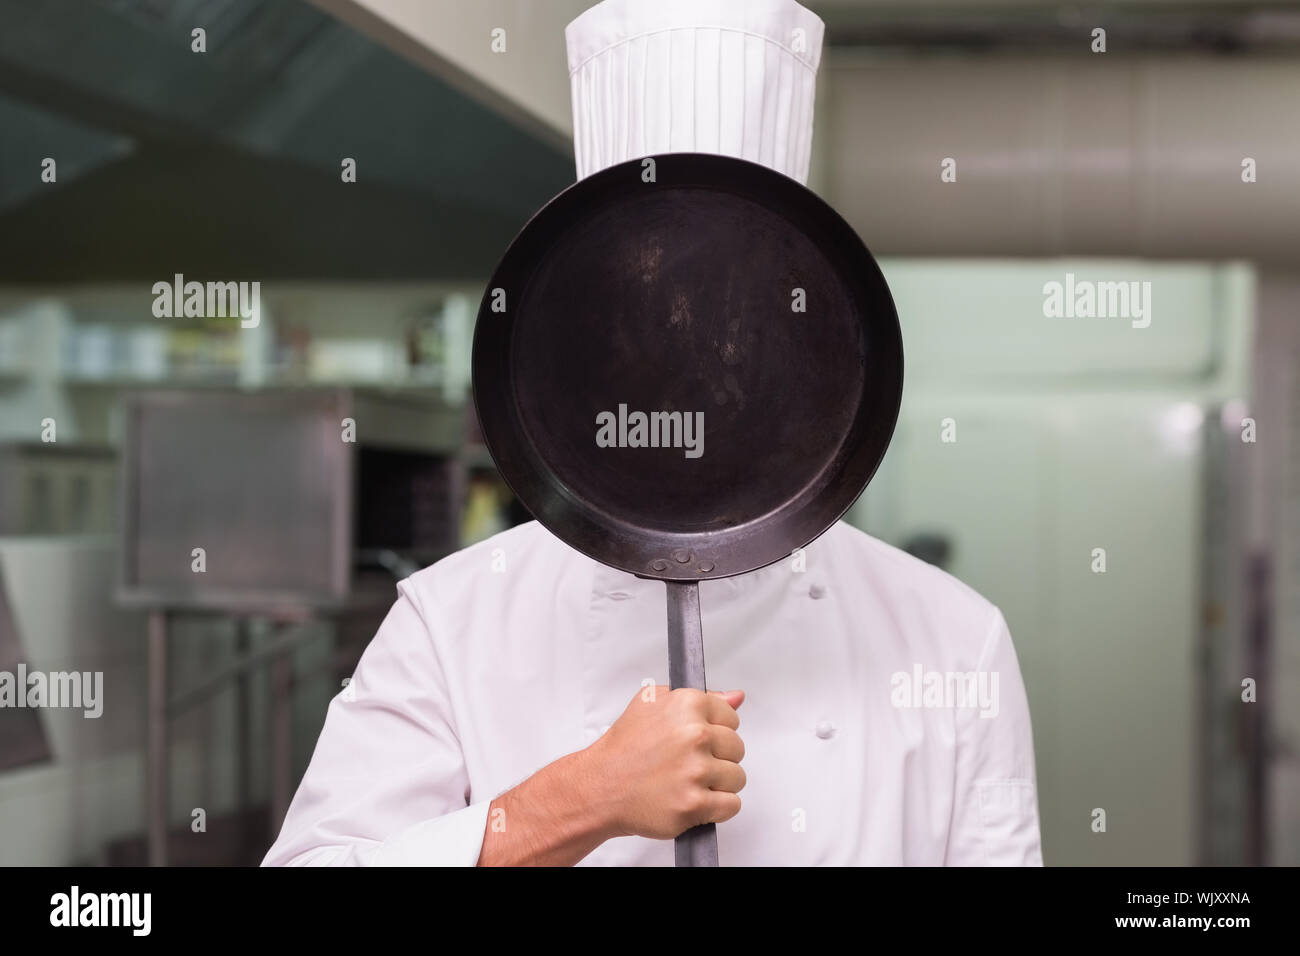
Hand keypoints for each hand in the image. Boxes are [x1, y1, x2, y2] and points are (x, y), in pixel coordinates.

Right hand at [586, 686, 746, 840]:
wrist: (600, 788)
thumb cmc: (624, 748)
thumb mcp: (652, 703)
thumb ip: (701, 697)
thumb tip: (736, 697)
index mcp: (687, 705)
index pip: (732, 718)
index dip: (716, 731)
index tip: (698, 742)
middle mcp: (694, 735)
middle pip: (737, 749)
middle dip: (718, 758)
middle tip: (690, 764)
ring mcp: (695, 771)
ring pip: (737, 778)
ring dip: (718, 784)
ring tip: (689, 782)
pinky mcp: (694, 804)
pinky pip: (731, 805)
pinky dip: (716, 808)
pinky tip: (693, 800)